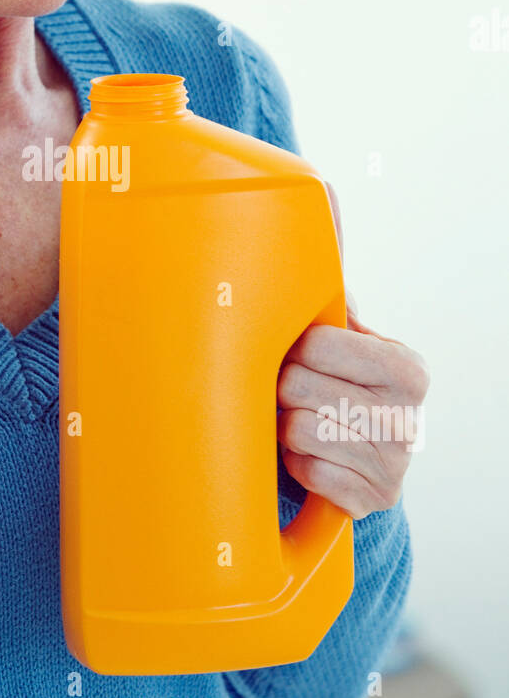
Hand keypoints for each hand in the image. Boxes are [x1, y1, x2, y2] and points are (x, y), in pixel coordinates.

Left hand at [276, 182, 429, 519]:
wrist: (357, 457)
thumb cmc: (335, 380)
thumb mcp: (339, 331)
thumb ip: (329, 279)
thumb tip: (325, 194)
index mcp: (406, 366)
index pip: (319, 344)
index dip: (294, 348)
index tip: (299, 353)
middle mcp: (411, 417)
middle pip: (300, 388)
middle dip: (285, 390)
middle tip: (292, 392)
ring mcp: (397, 465)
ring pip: (297, 432)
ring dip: (286, 429)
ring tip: (301, 422)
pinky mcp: (373, 503)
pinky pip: (307, 475)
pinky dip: (298, 468)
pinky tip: (310, 458)